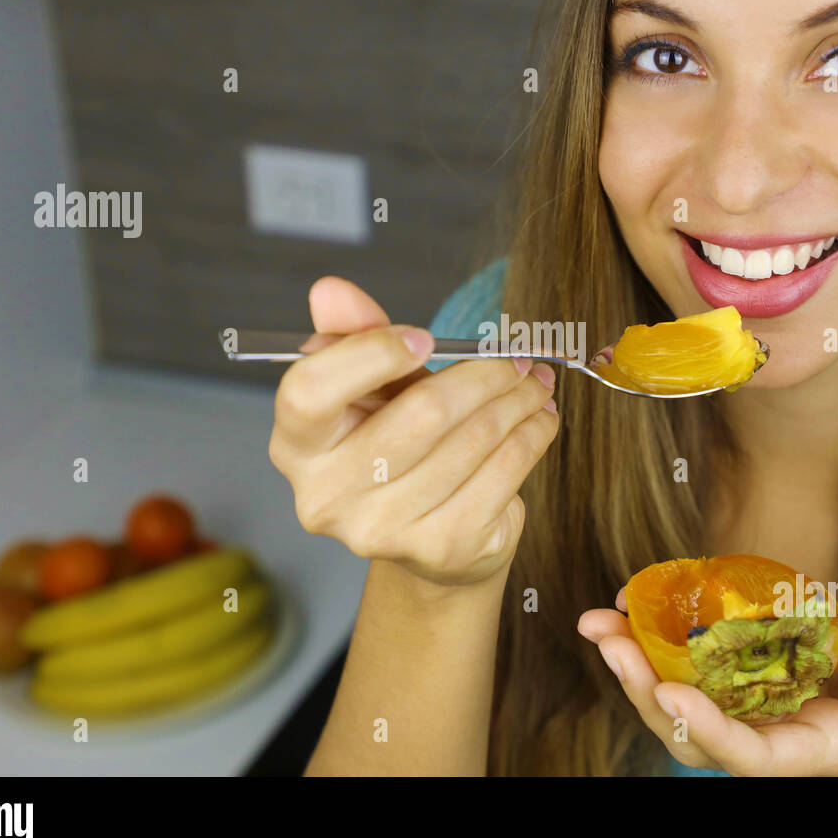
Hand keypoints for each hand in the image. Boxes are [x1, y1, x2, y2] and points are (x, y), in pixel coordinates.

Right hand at [269, 276, 558, 586]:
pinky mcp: (442, 548)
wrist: (426, 534)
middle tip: (516, 357)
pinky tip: (539, 421)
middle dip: (482, 375)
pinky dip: (531, 438)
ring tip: (535, 382)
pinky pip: (502, 475)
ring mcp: (383, 530)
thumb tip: (332, 290)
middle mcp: (327, 496)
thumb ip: (353, 336)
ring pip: (471, 441)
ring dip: (517, 402)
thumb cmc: (394, 443)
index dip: (370, 355)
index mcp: (297, 445)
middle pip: (418, 415)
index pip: (312, 391)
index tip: (425, 337)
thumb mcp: (371, 386)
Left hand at [578, 591, 837, 774]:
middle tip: (605, 635)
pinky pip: (698, 669)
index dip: (706, 728)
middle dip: (643, 687)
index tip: (669, 690)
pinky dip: (663, 640)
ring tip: (599, 618)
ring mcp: (756, 713)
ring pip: (683, 701)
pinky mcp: (750, 683)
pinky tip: (636, 603)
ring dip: (636, 661)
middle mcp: (773, 739)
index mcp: (814, 754)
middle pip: (693, 732)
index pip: (749, 756)